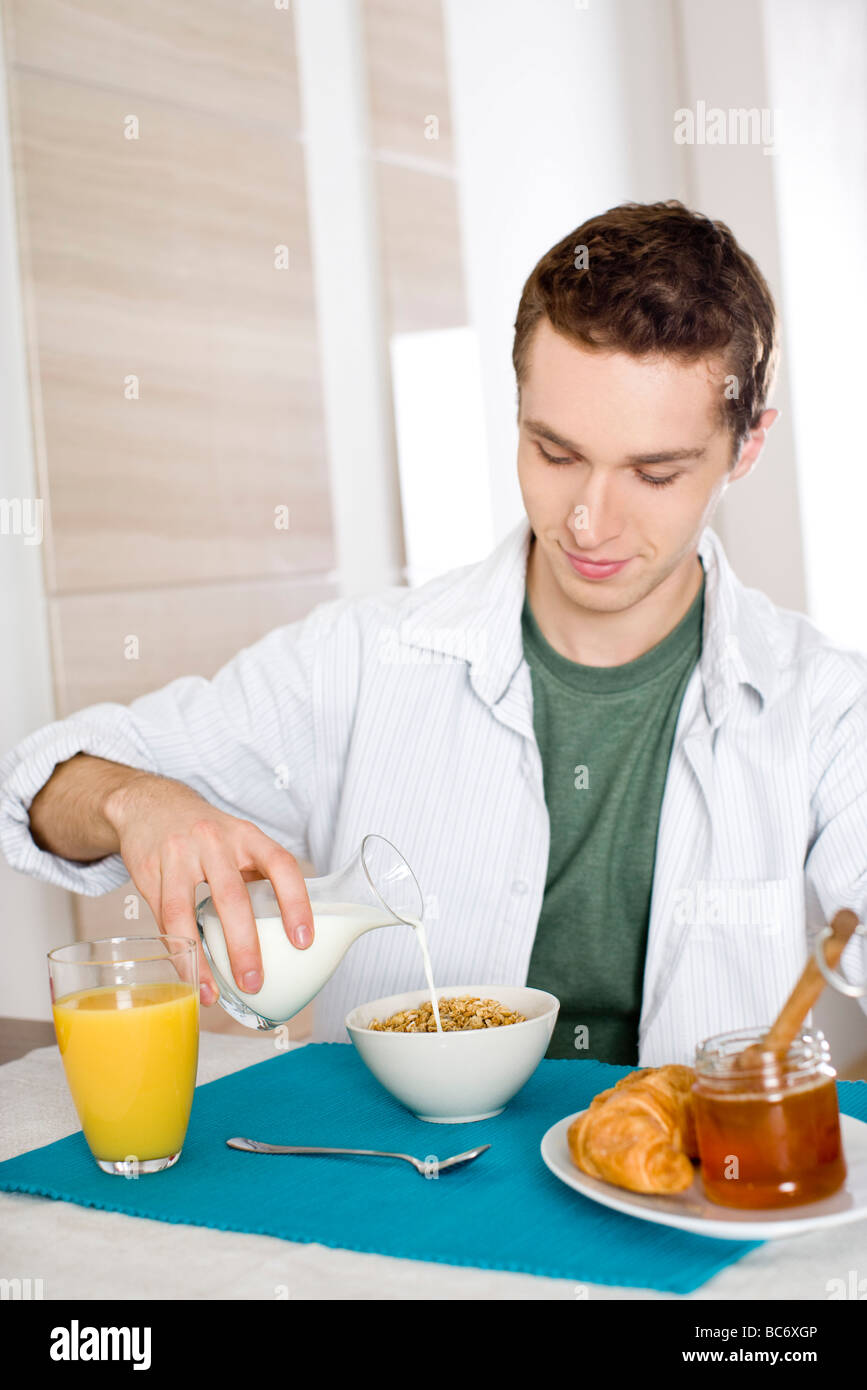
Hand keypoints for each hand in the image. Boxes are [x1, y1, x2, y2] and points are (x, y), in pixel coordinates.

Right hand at [103, 773, 313, 1005]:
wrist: (149, 804)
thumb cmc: (205, 832)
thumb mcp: (238, 839)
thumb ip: (258, 874)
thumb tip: (287, 929)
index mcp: (246, 835)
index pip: (280, 865)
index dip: (296, 903)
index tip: (304, 941)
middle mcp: (213, 841)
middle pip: (232, 896)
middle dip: (245, 945)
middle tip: (255, 982)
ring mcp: (176, 855)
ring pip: (185, 913)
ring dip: (200, 960)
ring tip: (213, 994)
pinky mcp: (147, 872)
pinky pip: (161, 920)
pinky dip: (176, 952)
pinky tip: (187, 975)